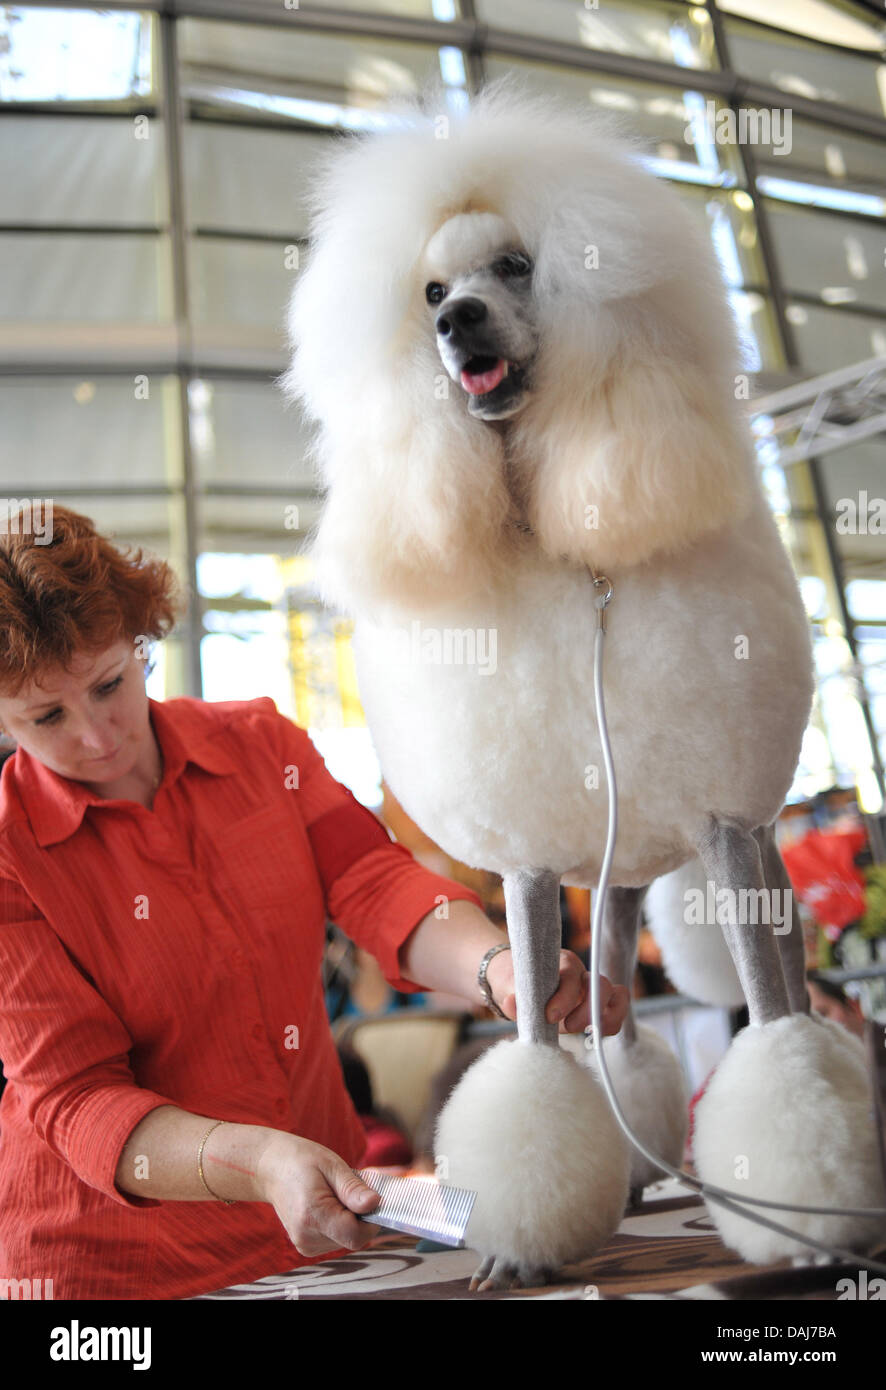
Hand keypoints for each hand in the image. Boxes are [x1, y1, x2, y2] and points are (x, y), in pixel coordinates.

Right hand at [256, 1133, 381, 1256]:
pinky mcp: (305, 1246)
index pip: (356, 1235)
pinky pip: (336, 1240)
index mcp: (313, 1215)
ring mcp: (304, 1245)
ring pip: (346, 1240)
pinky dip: (339, 1224)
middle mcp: (307, 1237)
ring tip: (333, 1195)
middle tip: (346, 1189)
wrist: (270, 1168)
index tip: (371, 1197)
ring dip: (349, 1219)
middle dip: (359, 1215)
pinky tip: (326, 1205)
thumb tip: (375, 1203)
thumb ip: (353, 1188)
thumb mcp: (331, 1165)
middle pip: (353, 1238)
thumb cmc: (301, 1161)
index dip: (371, 1219)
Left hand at [486, 948, 629, 1035]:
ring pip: (618, 996)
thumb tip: (511, 1003)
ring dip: (606, 1018)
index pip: (571, 976)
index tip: (549, 1016)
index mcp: (563, 963)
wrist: (523, 984)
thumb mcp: (511, 989)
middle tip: (568, 1027)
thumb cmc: (520, 985)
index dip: (563, 998)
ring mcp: (595, 989)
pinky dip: (611, 1023)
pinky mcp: (601, 1004)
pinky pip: (618, 1010)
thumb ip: (512, 998)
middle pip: (601, 984)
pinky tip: (595, 1036)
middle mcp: (583, 973)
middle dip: (587, 1010)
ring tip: (588, 1034)